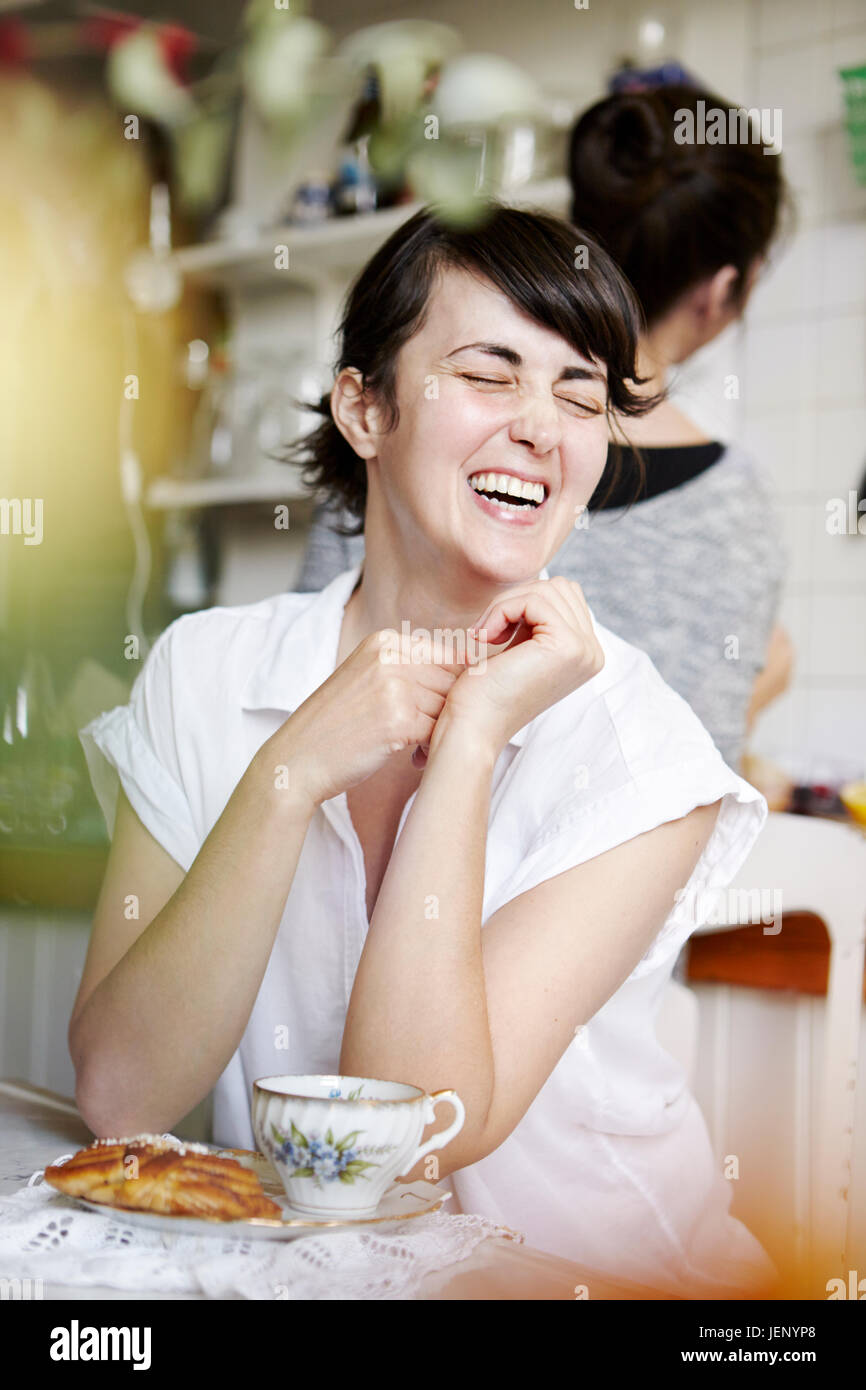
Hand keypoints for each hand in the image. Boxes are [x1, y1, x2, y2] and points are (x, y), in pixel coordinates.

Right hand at [271, 628, 462, 805]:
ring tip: (419, 747)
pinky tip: (414, 758)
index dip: (455, 686)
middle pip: (452, 680)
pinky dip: (431, 748)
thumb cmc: (337, 724)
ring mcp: (394, 686)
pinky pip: (438, 730)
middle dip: (449, 711)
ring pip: (448, 707)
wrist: (299, 758)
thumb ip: (409, 667)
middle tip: (430, 734)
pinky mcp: (398, 719)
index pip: (449, 653)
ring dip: (441, 731)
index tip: (446, 708)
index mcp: (385, 641)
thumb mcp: (368, 677)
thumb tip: (470, 666)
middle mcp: (390, 657)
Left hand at [428, 576, 603, 759]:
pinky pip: (533, 600)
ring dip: (505, 606)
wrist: (473, 728)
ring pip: (546, 590)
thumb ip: (539, 620)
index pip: (564, 595)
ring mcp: (585, 650)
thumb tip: (546, 581)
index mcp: (586, 654)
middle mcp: (593, 653)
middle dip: (515, 601)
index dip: (523, 604)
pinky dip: (501, 611)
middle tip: (487, 633)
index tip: (494, 634)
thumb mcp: (522, 646)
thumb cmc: (485, 692)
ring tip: (486, 636)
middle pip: (559, 587)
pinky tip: (486, 638)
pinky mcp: (567, 646)